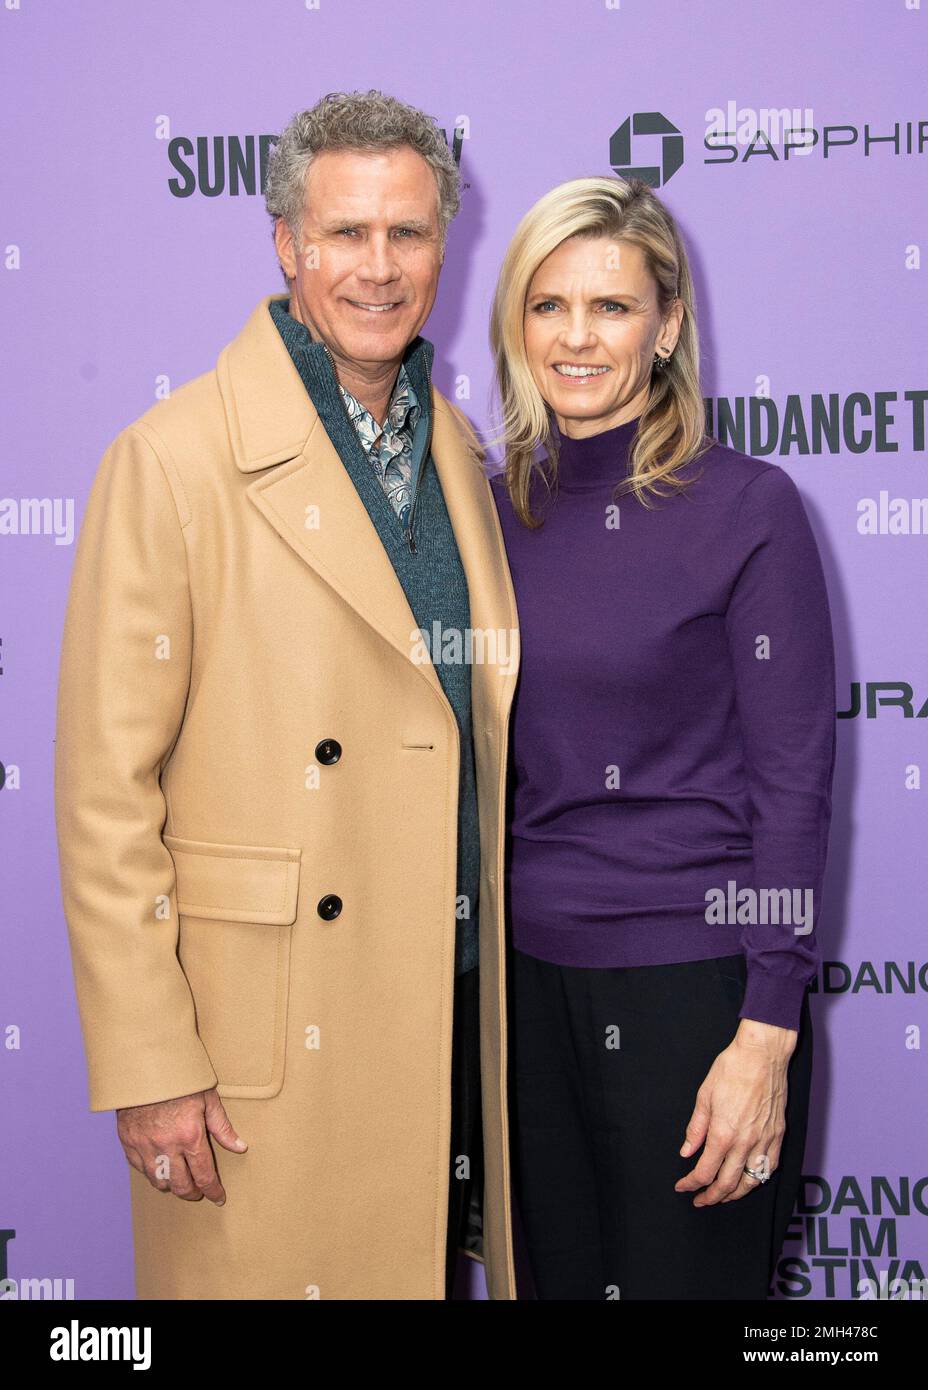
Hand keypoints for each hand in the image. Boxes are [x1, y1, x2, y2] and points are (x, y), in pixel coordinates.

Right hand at [116, 1087, 246, 1203]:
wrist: (145, 1066)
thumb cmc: (181, 1080)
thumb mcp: (208, 1099)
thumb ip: (223, 1127)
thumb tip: (240, 1147)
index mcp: (190, 1136)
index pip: (204, 1175)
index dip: (213, 1191)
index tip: (218, 1197)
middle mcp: (166, 1147)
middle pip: (180, 1186)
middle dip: (192, 1193)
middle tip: (199, 1191)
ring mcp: (144, 1147)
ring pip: (158, 1182)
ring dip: (171, 1185)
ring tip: (180, 1180)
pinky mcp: (128, 1142)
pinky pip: (140, 1169)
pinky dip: (152, 1172)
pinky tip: (160, 1166)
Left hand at [674, 1019, 796, 1205]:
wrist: (762, 1054)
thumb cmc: (732, 1069)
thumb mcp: (704, 1095)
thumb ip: (696, 1129)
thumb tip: (686, 1152)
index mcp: (723, 1133)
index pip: (705, 1172)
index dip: (691, 1184)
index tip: (683, 1186)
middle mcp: (745, 1142)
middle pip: (727, 1184)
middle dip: (711, 1197)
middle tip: (700, 1200)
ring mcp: (764, 1140)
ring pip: (752, 1182)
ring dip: (735, 1194)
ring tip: (723, 1195)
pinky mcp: (778, 1134)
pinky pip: (770, 1166)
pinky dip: (759, 1179)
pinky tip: (750, 1179)